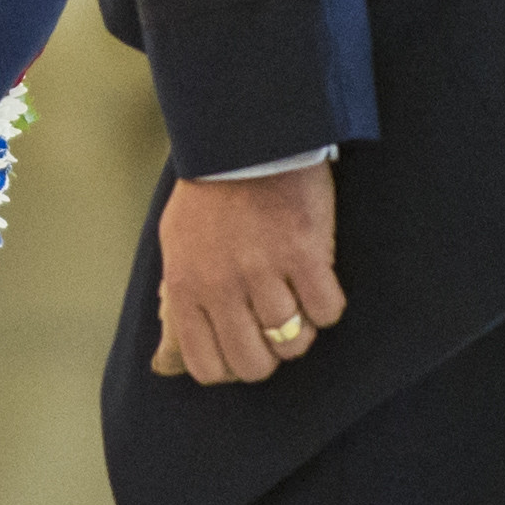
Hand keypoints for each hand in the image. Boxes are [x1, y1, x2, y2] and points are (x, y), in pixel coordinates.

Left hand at [150, 159, 348, 384]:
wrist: (245, 136)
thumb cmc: (210, 192)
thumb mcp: (176, 244)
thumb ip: (180, 296)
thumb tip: (175, 347)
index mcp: (185, 287)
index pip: (207, 366)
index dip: (232, 368)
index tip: (246, 349)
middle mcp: (221, 286)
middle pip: (254, 364)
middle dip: (270, 355)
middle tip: (276, 329)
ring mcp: (263, 270)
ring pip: (293, 342)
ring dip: (302, 330)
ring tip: (299, 302)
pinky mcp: (304, 252)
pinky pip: (327, 311)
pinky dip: (328, 306)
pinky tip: (319, 283)